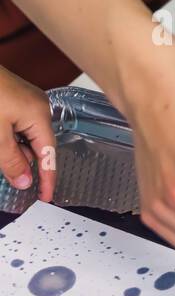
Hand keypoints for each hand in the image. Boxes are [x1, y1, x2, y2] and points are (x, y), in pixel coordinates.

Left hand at [0, 66, 55, 200]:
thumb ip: (10, 160)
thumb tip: (24, 180)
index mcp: (39, 114)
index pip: (48, 155)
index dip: (47, 179)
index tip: (45, 196)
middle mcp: (37, 107)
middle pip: (35, 145)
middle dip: (21, 161)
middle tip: (8, 174)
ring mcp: (24, 101)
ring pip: (22, 136)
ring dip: (8, 149)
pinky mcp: (11, 99)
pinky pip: (14, 126)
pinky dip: (4, 137)